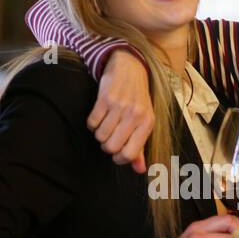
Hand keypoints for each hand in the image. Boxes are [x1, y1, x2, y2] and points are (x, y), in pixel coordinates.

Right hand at [87, 50, 153, 172]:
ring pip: (100, 136)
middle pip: (111, 147)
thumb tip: (139, 169)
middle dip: (107, 146)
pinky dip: (92, 123)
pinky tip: (100, 115)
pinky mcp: (104, 98)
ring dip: (100, 134)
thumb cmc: (138, 99)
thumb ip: (141, 147)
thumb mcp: (144, 121)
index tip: (118, 154)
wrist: (130, 68)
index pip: (129, 154)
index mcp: (147, 123)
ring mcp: (119, 106)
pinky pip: (91, 123)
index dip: (119, 158)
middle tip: (110, 137)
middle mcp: (134, 115)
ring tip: (106, 125)